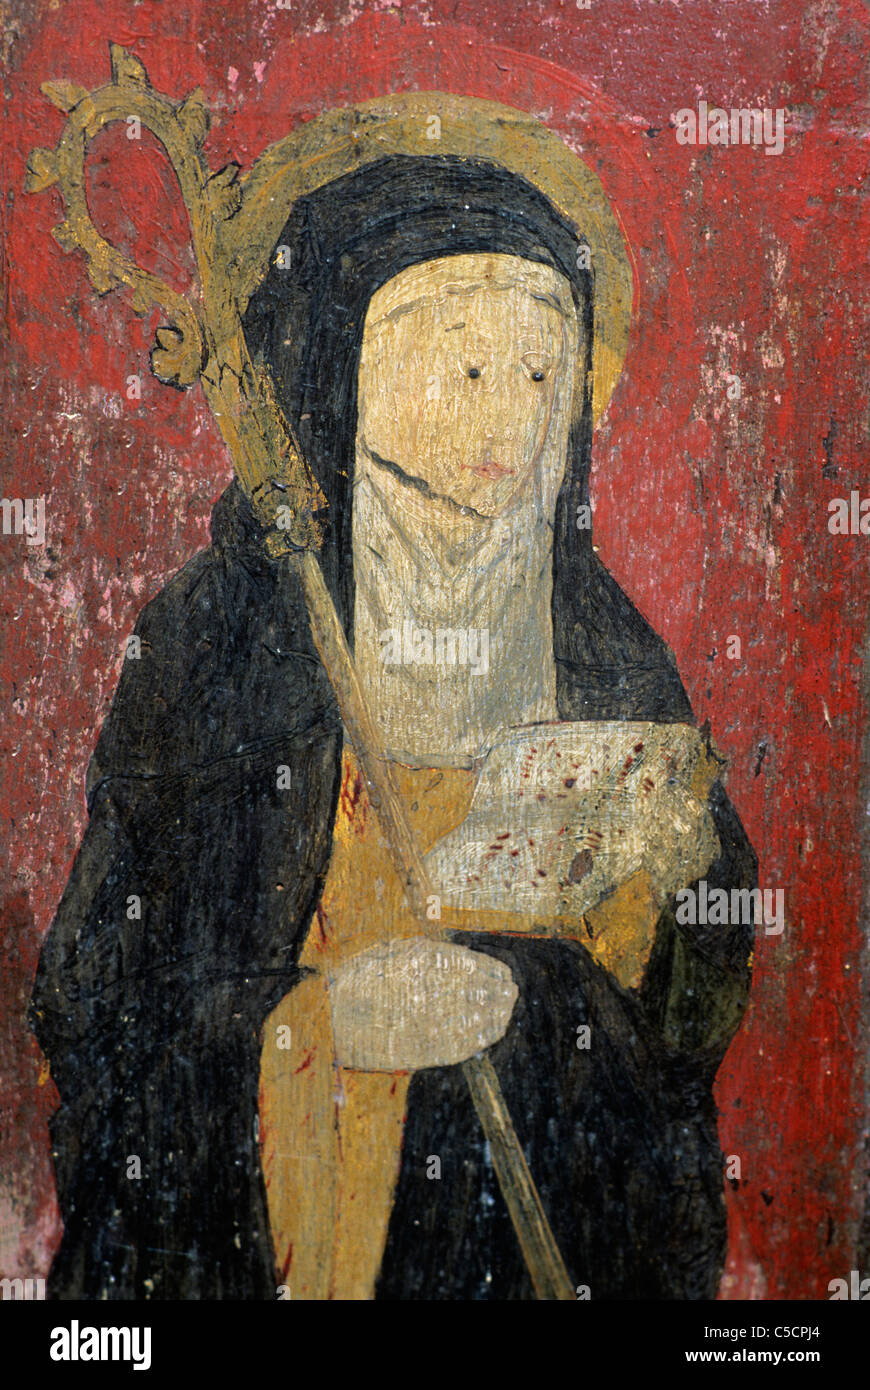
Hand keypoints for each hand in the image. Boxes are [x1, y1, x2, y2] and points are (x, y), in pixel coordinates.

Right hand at [328, 936, 517, 1071]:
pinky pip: (465, 1045)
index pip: (477, 967)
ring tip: (506, 1009)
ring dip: (498, 1015)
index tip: (503, 974)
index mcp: (428, 963)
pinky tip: (490, 1032)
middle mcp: (437, 991)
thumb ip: (429, 957)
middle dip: (501, 993)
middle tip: (511, 992)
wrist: (330, 1018)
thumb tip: (465, 963)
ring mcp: (435, 1022)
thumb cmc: (360, 981)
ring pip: (481, 1020)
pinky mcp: (427, 1050)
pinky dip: (482, 1038)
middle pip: (484, 993)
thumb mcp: (394, 954)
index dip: (494, 972)